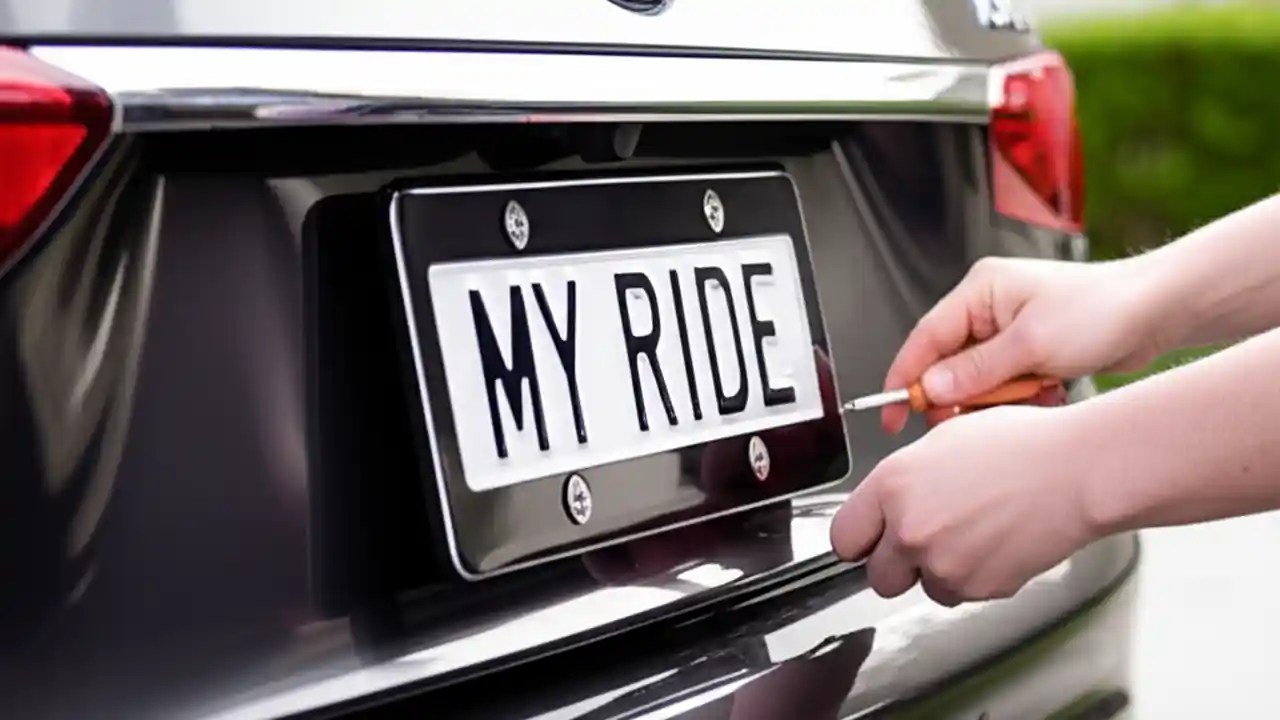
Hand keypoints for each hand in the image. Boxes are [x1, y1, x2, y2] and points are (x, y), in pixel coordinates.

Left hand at [829, 404, 1098, 604]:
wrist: (1076, 471)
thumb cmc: (1020, 447)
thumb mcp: (941, 442)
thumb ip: (903, 480)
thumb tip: (887, 503)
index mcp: (893, 486)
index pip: (844, 537)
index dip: (860, 539)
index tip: (869, 540)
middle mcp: (910, 529)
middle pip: (877, 576)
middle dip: (896, 563)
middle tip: (924, 540)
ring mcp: (943, 563)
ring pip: (921, 587)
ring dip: (937, 572)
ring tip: (970, 535)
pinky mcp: (977, 587)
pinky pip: (959, 594)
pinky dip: (971, 578)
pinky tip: (993, 544)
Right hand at [882, 256, 1161, 433]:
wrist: (1158, 312)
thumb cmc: (1104, 309)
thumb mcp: (1031, 345)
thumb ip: (975, 371)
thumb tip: (930, 389)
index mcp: (979, 291)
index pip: (925, 339)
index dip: (906, 378)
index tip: (894, 413)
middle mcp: (988, 308)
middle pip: (948, 364)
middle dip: (963, 394)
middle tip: (972, 419)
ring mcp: (1008, 330)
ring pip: (977, 379)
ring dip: (999, 397)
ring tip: (1033, 395)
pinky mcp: (1027, 350)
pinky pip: (1004, 384)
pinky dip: (1019, 396)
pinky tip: (1046, 392)